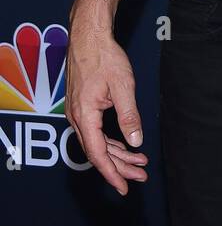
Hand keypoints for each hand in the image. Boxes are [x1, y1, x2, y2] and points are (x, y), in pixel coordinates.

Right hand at [65, 18, 148, 194]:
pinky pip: (96, 132)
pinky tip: (127, 146)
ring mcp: (78, 113)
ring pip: (98, 143)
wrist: (88, 37)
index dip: (112, 173)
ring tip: (139, 164)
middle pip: (98, 152)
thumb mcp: (122, 87)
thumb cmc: (104, 58)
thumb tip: (135, 140)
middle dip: (120, 167)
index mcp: (85, 116)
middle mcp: (77, 118)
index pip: (98, 154)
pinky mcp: (83, 108)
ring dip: (118, 155)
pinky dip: (112, 142)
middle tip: (140, 176)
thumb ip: (129, 115)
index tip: (124, 187)